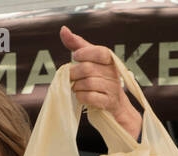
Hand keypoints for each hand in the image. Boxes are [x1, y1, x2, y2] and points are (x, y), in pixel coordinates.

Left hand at [60, 26, 142, 140]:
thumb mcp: (90, 59)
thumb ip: (77, 44)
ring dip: (76, 86)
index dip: (85, 53)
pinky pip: (89, 97)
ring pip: (87, 84)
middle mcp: (113, 72)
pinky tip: (80, 95)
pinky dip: (80, 96)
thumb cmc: (99, 78)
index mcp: (110, 59)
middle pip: (87, 69)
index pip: (100, 52)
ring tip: (76, 86)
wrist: (114, 103)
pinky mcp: (108, 102)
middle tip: (71, 77)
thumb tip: (63, 30)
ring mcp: (112, 88)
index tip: (76, 56)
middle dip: (74, 73)